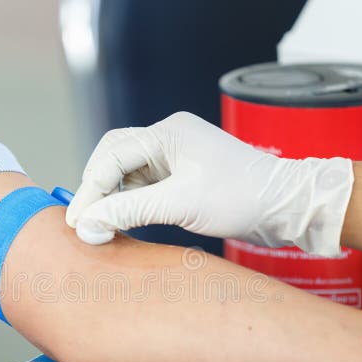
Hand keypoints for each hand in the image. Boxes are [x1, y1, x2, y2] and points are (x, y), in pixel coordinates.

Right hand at [66, 111, 354, 255]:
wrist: (286, 206)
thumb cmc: (241, 198)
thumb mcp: (180, 204)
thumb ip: (129, 211)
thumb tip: (86, 223)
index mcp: (168, 132)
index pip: (111, 155)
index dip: (89, 189)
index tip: (75, 221)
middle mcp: (169, 138)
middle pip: (114, 157)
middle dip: (96, 189)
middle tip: (82, 223)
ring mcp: (177, 156)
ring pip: (128, 174)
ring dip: (112, 199)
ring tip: (100, 228)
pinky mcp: (184, 175)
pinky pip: (145, 186)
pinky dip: (131, 204)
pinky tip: (124, 224)